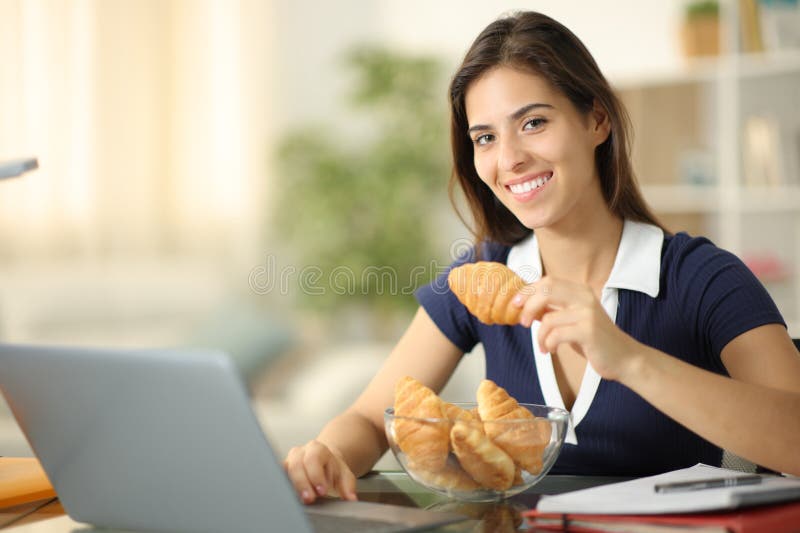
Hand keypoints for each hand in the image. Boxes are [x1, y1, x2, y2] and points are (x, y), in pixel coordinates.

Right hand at [283, 440, 357, 503]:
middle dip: (302, 483)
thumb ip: (348, 485)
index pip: (313, 459)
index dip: (316, 475)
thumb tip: (351, 498)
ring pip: (284, 470)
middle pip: (296, 464)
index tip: (322, 491)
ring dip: (291, 486)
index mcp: (317, 449)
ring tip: (299, 500)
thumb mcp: (344, 475)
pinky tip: (290, 496)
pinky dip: (283, 487)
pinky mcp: (281, 471)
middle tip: (309, 499)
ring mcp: (289, 461)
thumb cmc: (332, 469)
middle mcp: (300, 452)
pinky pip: (278, 477)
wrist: (324, 463)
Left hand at [512, 277, 643, 381]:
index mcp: (580, 292)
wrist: (624, 358)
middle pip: (546, 290)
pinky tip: (551, 350)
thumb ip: (551, 311)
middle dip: (528, 305)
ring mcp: (588, 313)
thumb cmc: (594, 341)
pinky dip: (548, 344)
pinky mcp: (589, 331)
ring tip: (543, 346)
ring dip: (539, 335)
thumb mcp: (570, 322)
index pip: (547, 281)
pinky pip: (556, 334)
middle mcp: (585, 298)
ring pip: (548, 318)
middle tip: (522, 322)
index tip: (515, 304)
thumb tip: (524, 305)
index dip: (528, 291)